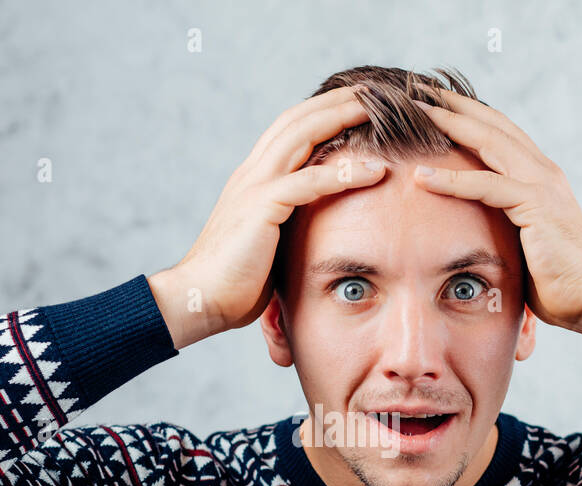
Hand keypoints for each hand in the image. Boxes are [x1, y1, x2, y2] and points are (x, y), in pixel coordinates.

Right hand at [148, 86, 385, 348]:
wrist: (201, 298)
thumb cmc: (236, 282)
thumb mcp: (269, 244)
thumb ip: (289, 226)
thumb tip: (317, 232)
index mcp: (253, 178)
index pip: (290, 129)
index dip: (323, 111)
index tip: (358, 104)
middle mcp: (252, 173)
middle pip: (299, 119)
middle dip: (337, 101)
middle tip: (376, 91)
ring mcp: (254, 185)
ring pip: (303, 135)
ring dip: (343, 118)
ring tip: (380, 111)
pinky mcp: (261, 207)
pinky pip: (309, 182)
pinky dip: (344, 173)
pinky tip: (376, 171)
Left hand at [408, 86, 581, 347]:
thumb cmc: (556, 279)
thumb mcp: (522, 242)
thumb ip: (501, 224)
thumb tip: (469, 233)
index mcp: (540, 175)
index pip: (500, 133)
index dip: (469, 114)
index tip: (435, 102)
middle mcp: (542, 171)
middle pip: (491, 125)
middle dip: (454, 105)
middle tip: (418, 88)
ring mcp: (541, 184)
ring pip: (488, 142)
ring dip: (448, 125)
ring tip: (414, 112)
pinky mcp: (535, 205)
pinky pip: (486, 186)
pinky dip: (452, 180)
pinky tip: (422, 177)